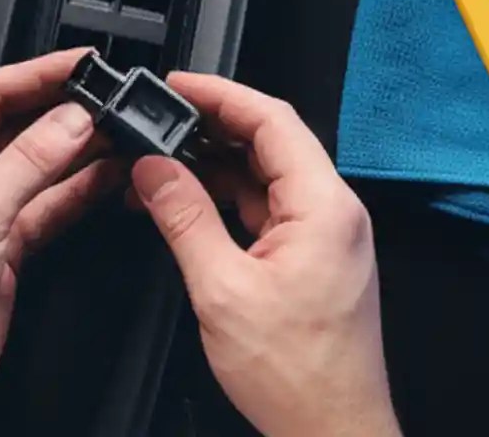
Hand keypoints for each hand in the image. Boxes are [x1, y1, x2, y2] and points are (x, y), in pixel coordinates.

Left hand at [0, 49, 120, 435]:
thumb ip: (29, 161)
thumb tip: (71, 119)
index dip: (38, 73)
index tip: (82, 64)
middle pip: (16, 125)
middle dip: (64, 110)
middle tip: (110, 97)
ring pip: (37, 164)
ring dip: (78, 149)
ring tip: (121, 130)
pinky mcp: (2, 243)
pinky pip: (46, 203)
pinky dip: (78, 189)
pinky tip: (107, 175)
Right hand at [131, 73, 399, 436]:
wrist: (332, 430)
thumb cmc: (299, 376)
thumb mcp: (222, 289)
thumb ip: (184, 218)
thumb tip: (155, 168)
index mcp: (324, 207)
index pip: (272, 120)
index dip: (220, 94)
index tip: (178, 85)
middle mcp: (334, 213)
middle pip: (270, 141)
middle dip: (210, 127)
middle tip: (158, 121)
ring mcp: (326, 235)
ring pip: (265, 175)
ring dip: (214, 165)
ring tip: (160, 165)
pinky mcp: (313, 258)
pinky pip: (267, 207)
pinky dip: (226, 198)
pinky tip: (188, 203)